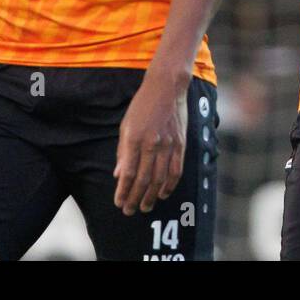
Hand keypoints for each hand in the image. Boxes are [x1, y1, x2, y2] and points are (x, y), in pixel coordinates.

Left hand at [114, 72, 187, 215]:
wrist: (166, 87)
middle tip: (129, 211)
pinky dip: (170, 184)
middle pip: (144, 179)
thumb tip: (119, 174)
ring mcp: (168, 144)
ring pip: (160, 178)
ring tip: (145, 207)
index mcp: (135, 139)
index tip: (118, 202)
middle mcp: (152, 144)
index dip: (123, 190)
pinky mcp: (180, 143)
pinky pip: (176, 169)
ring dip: (152, 196)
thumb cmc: (142, 106)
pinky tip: (164, 193)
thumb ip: (123, 151)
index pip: (129, 173)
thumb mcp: (126, 126)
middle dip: (135, 198)